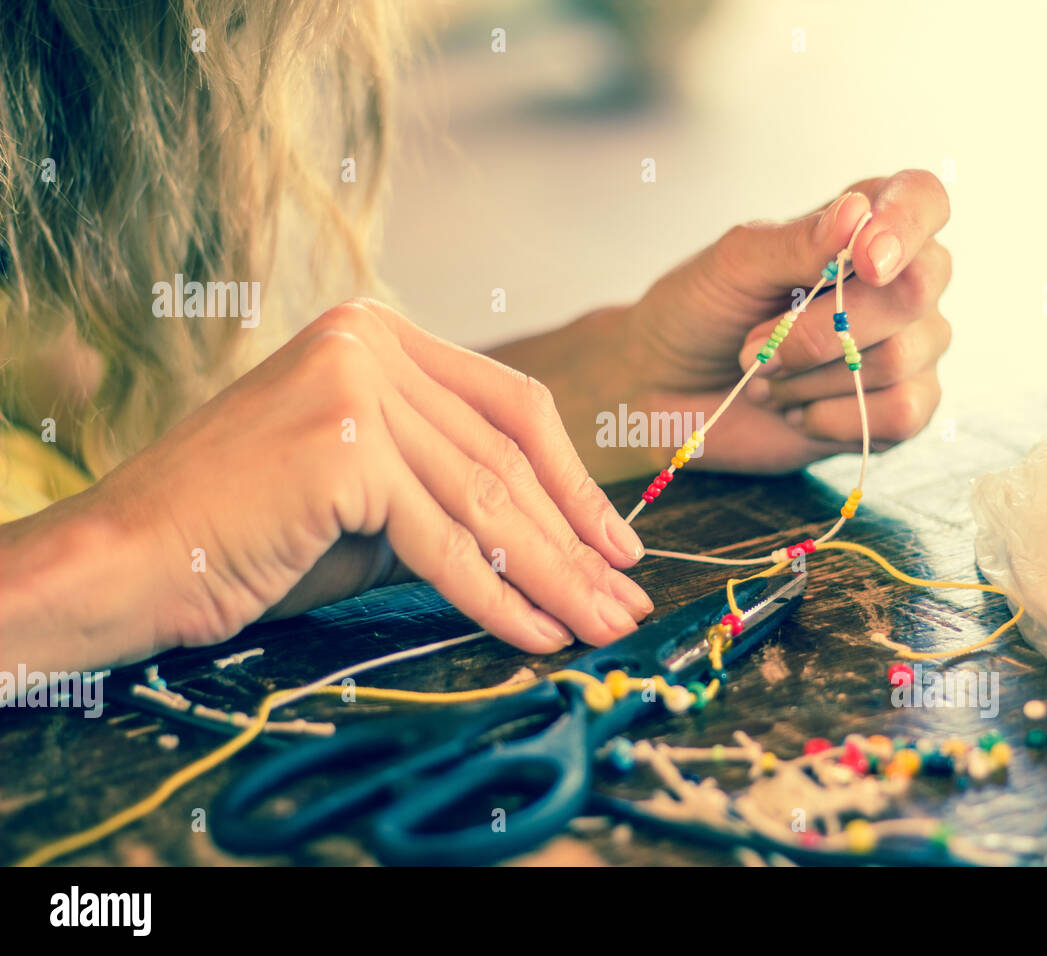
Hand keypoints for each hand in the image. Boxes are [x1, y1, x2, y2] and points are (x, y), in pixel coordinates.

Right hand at [0, 300, 652, 673]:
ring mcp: (355, 384)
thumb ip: (447, 489)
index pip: (509, 408)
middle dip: (573, 541)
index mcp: (378, 334)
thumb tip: (553, 536)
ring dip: (553, 576)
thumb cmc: (245, 534)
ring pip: (484, 501)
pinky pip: (443, 540)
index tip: (615, 544)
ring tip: (599, 625)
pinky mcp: (343, 444)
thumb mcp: (368, 497)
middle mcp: (370, 341)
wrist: (128, 559)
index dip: (571, 483)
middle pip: (505, 458)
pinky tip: (540, 634)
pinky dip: (498, 596)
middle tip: (623, 599)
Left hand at [623, 172, 951, 473]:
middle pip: (914, 290)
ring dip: (809, 377)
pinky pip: (902, 415)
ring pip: (899, 359)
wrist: (668, 390)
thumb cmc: (701, 313)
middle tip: (754, 344)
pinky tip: (794, 410)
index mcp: (865, 226)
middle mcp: (900, 282)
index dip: (906, 224)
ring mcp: (907, 347)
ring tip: (765, 376)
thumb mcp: (734, 265)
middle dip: (822, 328)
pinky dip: (831, 418)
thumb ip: (796, 242)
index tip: (864, 258)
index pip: (923, 200)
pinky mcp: (897, 410)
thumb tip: (857, 213)